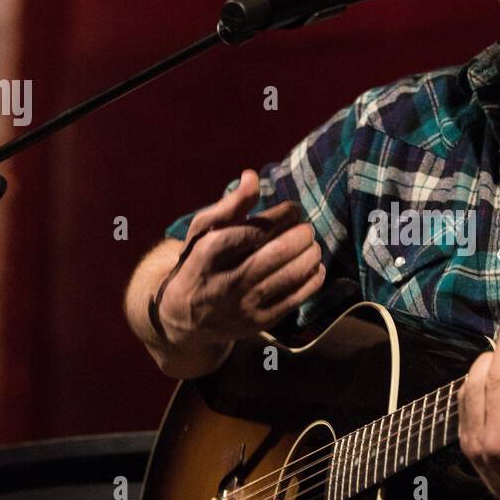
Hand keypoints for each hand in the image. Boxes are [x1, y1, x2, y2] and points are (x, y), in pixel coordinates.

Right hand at [156, 170, 325, 352]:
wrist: (183, 317)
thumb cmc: (198, 262)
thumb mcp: (203, 231)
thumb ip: (230, 205)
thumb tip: (253, 176)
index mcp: (209, 253)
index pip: (253, 231)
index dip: (281, 216)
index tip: (293, 209)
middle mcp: (226, 282)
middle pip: (276, 254)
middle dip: (301, 236)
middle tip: (307, 228)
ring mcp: (243, 305)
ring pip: (289, 276)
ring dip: (310, 256)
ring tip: (313, 245)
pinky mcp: (258, 323)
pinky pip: (295, 299)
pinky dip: (312, 280)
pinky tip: (316, 267)